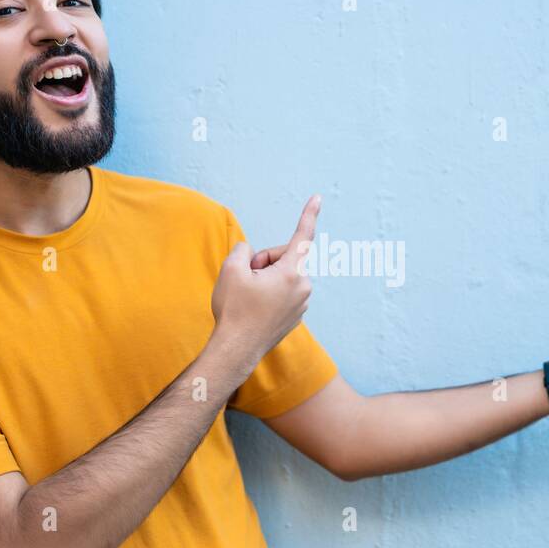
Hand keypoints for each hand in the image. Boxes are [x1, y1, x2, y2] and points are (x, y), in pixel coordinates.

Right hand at [210, 195, 320, 364]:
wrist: (236, 350)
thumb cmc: (233, 310)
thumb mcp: (231, 269)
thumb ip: (243, 250)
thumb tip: (251, 252)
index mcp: (292, 273)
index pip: (302, 236)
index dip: (308, 214)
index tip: (318, 197)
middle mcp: (303, 287)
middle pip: (285, 257)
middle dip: (265, 260)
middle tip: (246, 276)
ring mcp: (302, 303)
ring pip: (284, 275)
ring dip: (267, 278)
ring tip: (250, 295)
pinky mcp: (296, 316)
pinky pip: (284, 292)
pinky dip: (270, 292)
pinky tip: (255, 307)